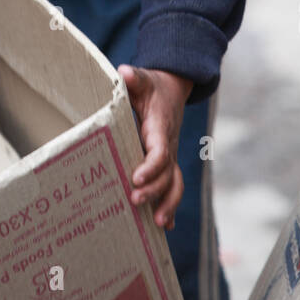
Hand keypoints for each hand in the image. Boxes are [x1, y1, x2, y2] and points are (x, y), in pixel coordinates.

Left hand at [117, 65, 192, 230]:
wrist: (172, 90)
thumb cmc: (153, 87)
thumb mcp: (143, 79)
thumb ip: (135, 77)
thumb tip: (125, 73)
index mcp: (160, 128)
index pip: (160, 151)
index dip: (151, 166)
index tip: (136, 178)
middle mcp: (168, 145)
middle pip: (167, 173)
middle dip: (154, 190)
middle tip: (135, 201)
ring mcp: (170, 156)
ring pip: (175, 183)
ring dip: (168, 203)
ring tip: (157, 223)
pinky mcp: (167, 163)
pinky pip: (173, 186)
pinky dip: (171, 205)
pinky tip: (164, 226)